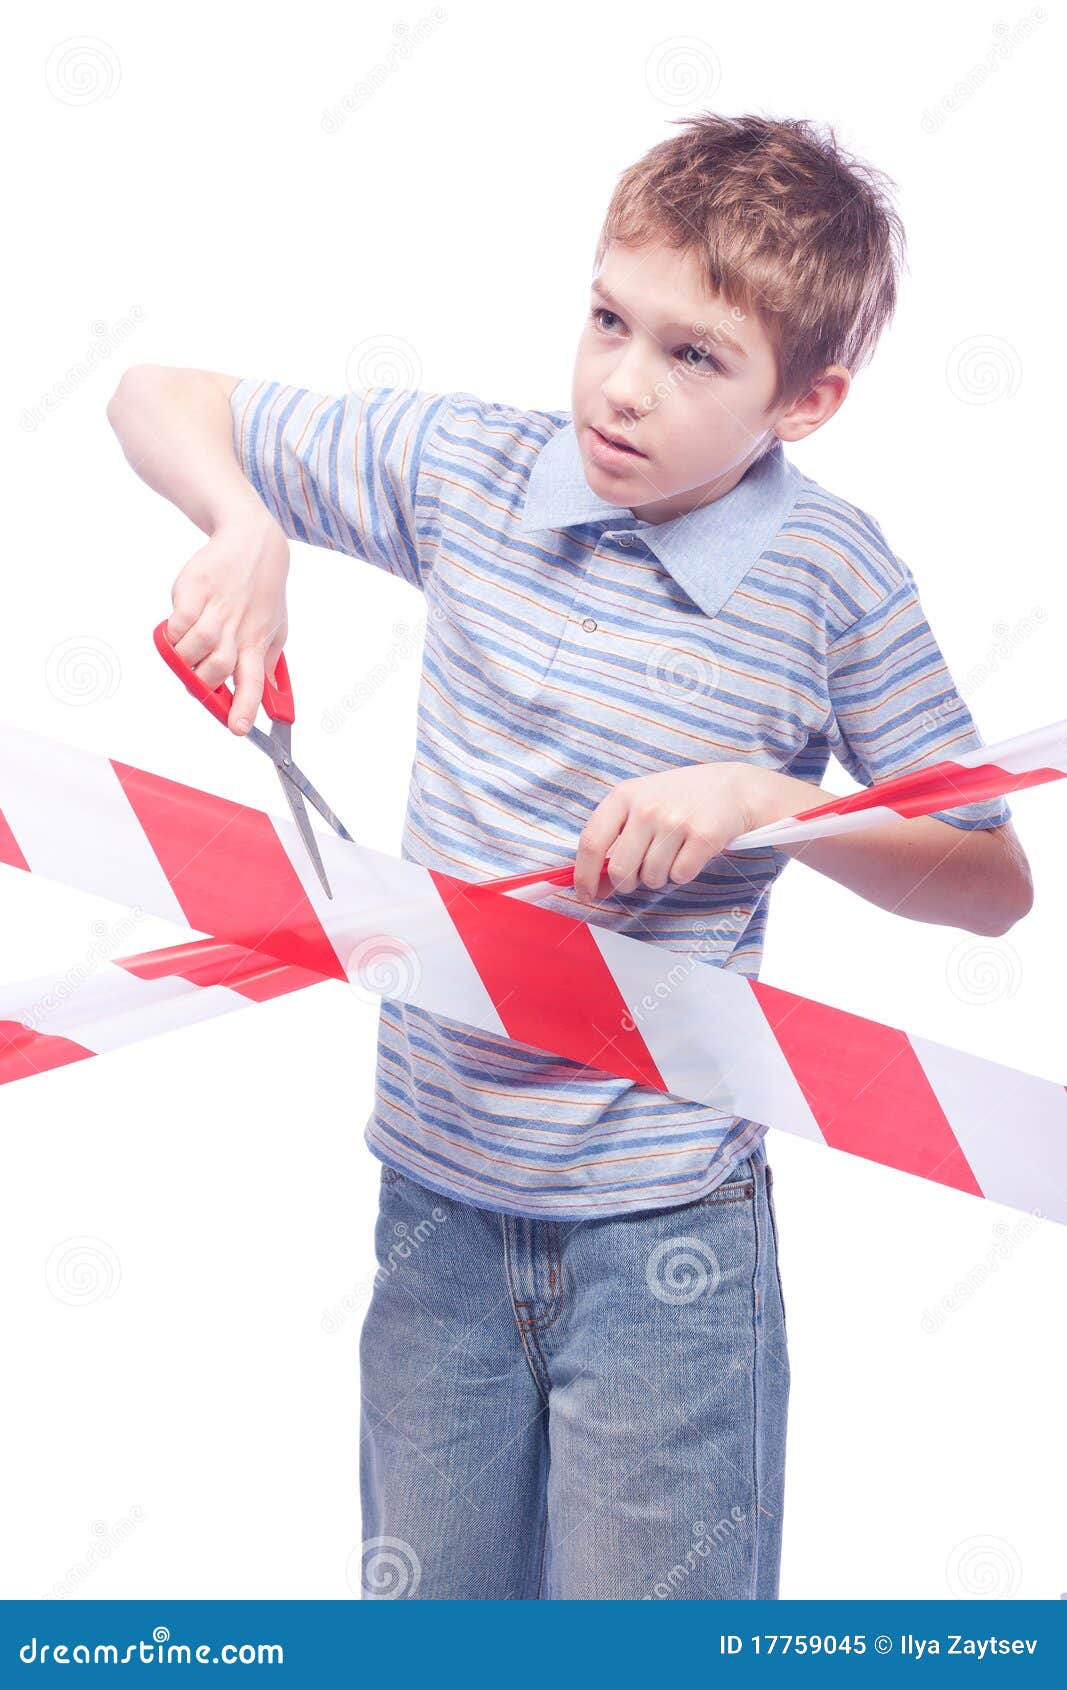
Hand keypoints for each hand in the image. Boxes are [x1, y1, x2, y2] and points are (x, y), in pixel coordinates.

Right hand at [166, 508, 289, 733]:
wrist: (252, 541)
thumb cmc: (262, 590)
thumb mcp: (277, 627)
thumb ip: (268, 663)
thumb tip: (265, 698)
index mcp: (257, 641)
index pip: (254, 682)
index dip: (245, 707)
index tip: (237, 728)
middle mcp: (238, 628)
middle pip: (219, 668)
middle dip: (204, 685)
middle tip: (196, 683)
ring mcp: (217, 608)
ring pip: (198, 646)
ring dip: (185, 660)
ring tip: (184, 656)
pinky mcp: (195, 590)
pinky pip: (179, 621)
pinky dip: (174, 634)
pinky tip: (177, 631)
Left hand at [572, 761, 774, 899]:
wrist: (733, 788)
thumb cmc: (679, 799)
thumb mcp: (641, 803)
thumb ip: (614, 837)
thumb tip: (594, 883)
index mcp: (624, 795)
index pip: (591, 842)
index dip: (584, 875)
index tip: (585, 894)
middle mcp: (647, 807)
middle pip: (620, 870)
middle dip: (627, 883)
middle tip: (639, 876)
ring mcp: (675, 821)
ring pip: (651, 877)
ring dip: (659, 876)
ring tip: (671, 854)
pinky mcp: (703, 836)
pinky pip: (679, 876)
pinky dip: (682, 873)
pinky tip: (689, 853)